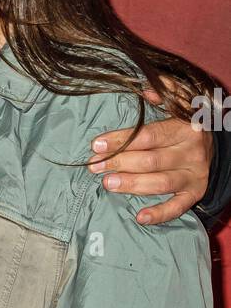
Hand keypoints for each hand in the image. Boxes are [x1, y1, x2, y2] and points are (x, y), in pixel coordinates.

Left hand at [88, 81, 213, 224]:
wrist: (213, 146)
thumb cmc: (184, 125)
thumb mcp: (179, 104)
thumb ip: (165, 94)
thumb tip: (146, 90)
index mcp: (187, 127)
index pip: (149, 135)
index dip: (121, 140)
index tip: (97, 145)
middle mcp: (193, 152)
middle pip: (151, 160)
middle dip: (120, 163)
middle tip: (95, 167)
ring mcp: (195, 174)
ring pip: (161, 183)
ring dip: (133, 185)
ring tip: (108, 184)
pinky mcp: (196, 193)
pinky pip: (178, 207)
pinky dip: (160, 214)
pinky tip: (140, 217)